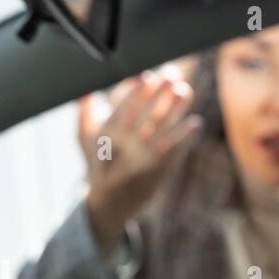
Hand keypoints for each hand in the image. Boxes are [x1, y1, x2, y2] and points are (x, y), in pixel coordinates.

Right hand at [79, 64, 201, 252]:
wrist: (110, 203)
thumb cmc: (99, 162)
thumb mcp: (85, 139)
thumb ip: (85, 110)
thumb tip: (83, 87)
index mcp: (107, 136)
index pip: (124, 109)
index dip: (137, 92)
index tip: (147, 76)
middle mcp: (127, 147)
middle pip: (147, 114)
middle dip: (161, 93)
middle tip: (171, 75)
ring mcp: (145, 158)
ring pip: (165, 128)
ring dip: (178, 109)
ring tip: (184, 91)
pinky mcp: (161, 169)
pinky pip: (177, 148)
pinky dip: (187, 135)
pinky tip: (195, 122)